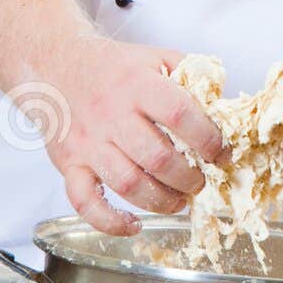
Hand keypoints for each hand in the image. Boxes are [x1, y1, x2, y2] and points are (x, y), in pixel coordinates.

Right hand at [37, 35, 224, 235]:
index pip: (179, 114)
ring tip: (178, 201)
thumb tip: (226, 106)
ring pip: (127, 183)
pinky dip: (110, 221)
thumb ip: (192, 76)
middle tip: (200, 182)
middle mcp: (111, 114)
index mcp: (137, 84)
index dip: (208, 139)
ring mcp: (88, 142)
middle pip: (157, 157)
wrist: (56, 66)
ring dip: (161, 201)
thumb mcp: (155, 57)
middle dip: (189, 178)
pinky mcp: (69, 164)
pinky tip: (134, 225)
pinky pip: (84, 202)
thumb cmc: (113, 68)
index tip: (222, 155)